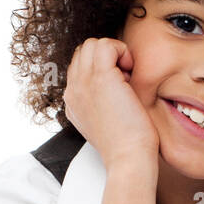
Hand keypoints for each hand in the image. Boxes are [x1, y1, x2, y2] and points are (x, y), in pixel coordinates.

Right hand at [64, 38, 160, 171]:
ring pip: (92, 44)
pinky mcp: (99, 77)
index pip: (80, 67)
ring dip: (114, 54)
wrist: (128, 159)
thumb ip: (100, 103)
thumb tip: (115, 86)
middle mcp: (73, 91)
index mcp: (73, 102)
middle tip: (125, 82)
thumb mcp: (106, 124)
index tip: (120, 89)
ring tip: (127, 77)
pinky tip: (130, 73)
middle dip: (107, 59)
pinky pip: (106, 44)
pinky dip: (122, 51)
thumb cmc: (126, 146)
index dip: (102, 69)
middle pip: (84, 52)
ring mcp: (83, 83)